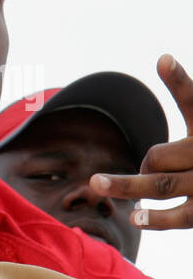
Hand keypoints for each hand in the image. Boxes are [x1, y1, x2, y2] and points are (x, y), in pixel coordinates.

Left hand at [90, 54, 192, 228]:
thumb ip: (188, 102)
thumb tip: (164, 59)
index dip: (179, 81)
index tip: (162, 59)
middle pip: (161, 155)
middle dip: (146, 160)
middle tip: (137, 167)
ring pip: (161, 183)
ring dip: (128, 186)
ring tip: (96, 183)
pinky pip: (180, 217)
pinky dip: (157, 219)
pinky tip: (135, 218)